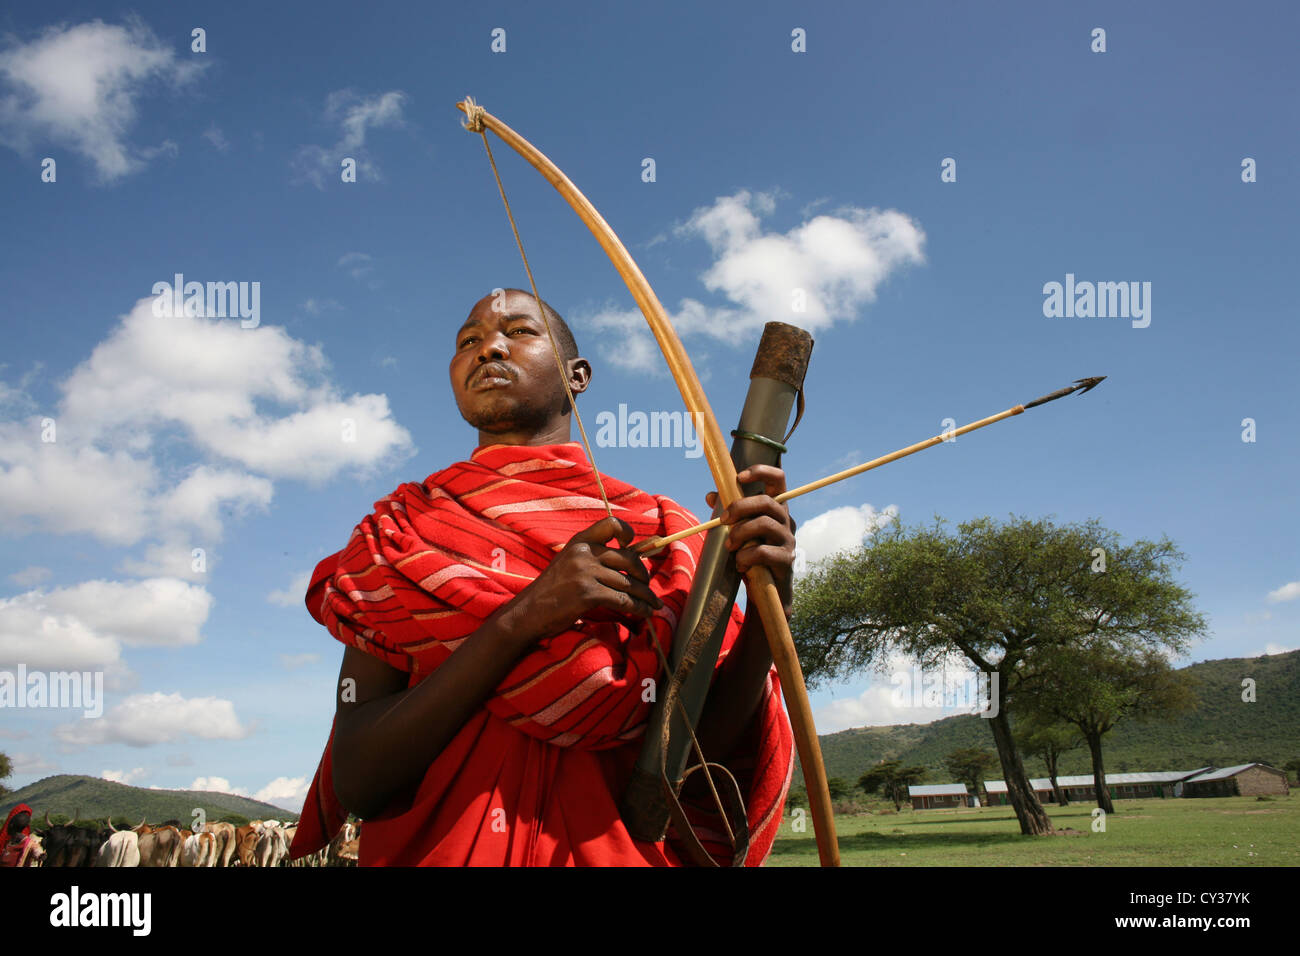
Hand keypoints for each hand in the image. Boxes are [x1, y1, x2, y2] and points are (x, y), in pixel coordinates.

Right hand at [505, 516, 663, 640]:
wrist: (528, 613)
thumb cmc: (551, 590)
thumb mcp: (569, 562)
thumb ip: (593, 557)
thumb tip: (631, 560)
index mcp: (580, 541)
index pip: (611, 523)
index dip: (627, 532)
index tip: (632, 547)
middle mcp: (584, 553)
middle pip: (629, 558)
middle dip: (643, 575)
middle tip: (648, 586)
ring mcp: (586, 573)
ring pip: (629, 583)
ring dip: (645, 596)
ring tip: (653, 605)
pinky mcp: (588, 594)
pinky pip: (623, 600)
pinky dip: (638, 608)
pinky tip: (644, 613)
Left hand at [705, 464, 796, 614]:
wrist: (766, 592)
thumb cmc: (751, 556)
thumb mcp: (739, 532)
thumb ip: (729, 514)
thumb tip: (710, 495)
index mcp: (775, 508)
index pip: (778, 479)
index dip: (761, 472)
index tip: (740, 477)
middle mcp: (786, 520)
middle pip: (766, 501)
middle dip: (740, 507)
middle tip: (722, 520)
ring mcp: (789, 539)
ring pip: (764, 524)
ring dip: (739, 533)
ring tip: (729, 547)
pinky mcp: (787, 559)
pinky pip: (763, 551)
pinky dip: (746, 557)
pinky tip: (740, 565)